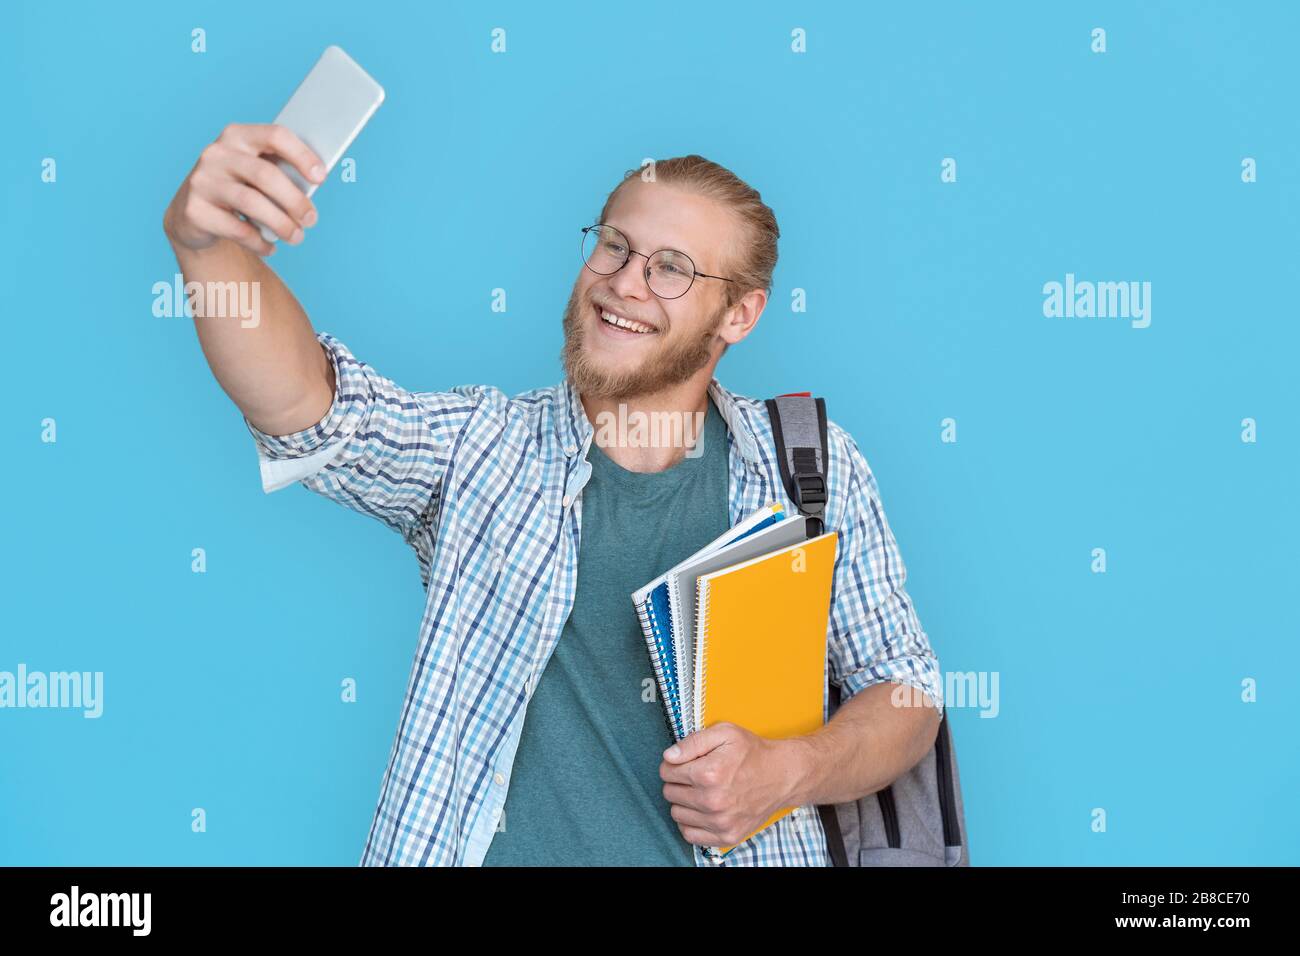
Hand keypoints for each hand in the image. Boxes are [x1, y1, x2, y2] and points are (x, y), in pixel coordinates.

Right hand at [163, 123, 324, 256]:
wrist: (193, 214)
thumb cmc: (239, 189)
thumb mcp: (256, 174)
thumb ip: (281, 172)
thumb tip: (314, 184)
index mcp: (237, 136)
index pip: (275, 136)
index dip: (302, 155)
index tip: (321, 177)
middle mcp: (216, 153)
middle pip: (266, 174)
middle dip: (295, 200)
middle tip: (312, 219)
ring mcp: (202, 181)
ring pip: (251, 202)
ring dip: (281, 224)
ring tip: (296, 237)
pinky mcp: (194, 210)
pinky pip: (236, 229)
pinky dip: (259, 241)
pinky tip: (270, 247)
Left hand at [659, 722, 806, 846]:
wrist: (782, 775)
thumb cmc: (753, 753)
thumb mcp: (724, 733)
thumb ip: (692, 742)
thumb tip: (669, 756)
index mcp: (709, 774)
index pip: (666, 772)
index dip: (674, 764)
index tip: (687, 762)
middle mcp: (713, 801)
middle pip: (669, 793)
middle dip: (678, 782)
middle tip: (696, 776)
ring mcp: (720, 822)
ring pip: (676, 814)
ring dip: (683, 802)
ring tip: (701, 791)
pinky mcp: (727, 836)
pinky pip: (690, 834)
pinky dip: (691, 822)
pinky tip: (702, 809)